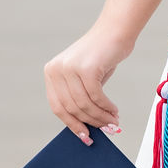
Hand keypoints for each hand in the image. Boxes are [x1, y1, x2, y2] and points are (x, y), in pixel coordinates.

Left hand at [44, 26, 126, 144]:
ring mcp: (70, 68)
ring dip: (101, 117)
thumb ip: (79, 98)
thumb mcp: (84, 77)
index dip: (71, 124)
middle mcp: (56, 69)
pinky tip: (114, 110)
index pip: (57, 106)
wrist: (116, 30)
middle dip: (90, 122)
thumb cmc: (102, 55)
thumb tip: (84, 128)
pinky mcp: (87, 68)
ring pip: (84, 104)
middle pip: (71, 107)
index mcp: (51, 72)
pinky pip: (96, 97)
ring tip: (114, 121)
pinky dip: (107, 107)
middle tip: (107, 129)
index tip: (85, 137)